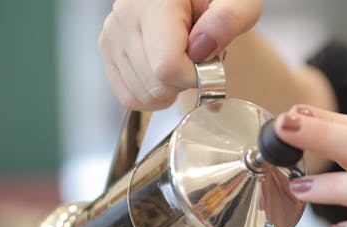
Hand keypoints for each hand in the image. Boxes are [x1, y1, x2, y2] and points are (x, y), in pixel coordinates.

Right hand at [99, 0, 261, 109]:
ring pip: (142, 93)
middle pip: (155, 83)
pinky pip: (129, 96)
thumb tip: (203, 47)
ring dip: (171, 89)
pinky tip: (168, 75)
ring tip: (183, 59)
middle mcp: (126, 13)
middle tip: (198, 58)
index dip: (196, 76)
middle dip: (185, 82)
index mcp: (156, 0)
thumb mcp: (238, 1)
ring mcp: (113, 32)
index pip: (167, 65)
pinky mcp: (108, 48)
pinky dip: (153, 96)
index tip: (210, 61)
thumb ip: (228, 19)